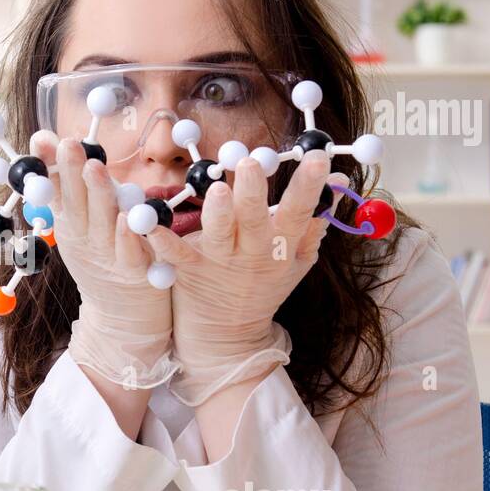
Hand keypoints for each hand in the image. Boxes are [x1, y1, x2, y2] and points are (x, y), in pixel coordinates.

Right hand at [32, 132, 177, 388]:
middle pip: (76, 202)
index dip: (49, 164)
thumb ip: (69, 187)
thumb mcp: (80, 225)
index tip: (41, 138)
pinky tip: (124, 219)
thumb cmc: (104, 260)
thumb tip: (48, 141)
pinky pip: (130, 252)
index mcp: (71, 225)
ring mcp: (107, 256)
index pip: (57, 190)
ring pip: (102, 221)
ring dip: (98, 195)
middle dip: (71, 171)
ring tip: (94, 167)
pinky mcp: (134, 273)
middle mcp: (85, 239)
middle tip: (68, 144)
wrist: (121, 317)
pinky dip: (126, 236)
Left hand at [146, 148, 346, 405]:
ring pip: (219, 234)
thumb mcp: (298, 261)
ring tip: (217, 189)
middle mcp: (251, 253)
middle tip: (251, 164)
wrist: (229, 332)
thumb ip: (314, 224)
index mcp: (280, 248)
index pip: (299, 213)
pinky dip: (162, 240)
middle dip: (253, 192)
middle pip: (253, 220)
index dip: (308, 186)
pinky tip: (151, 222)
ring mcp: (219, 262)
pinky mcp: (190, 269)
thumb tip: (338, 182)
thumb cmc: (265, 286)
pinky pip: (176, 254)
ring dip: (217, 212)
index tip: (318, 158)